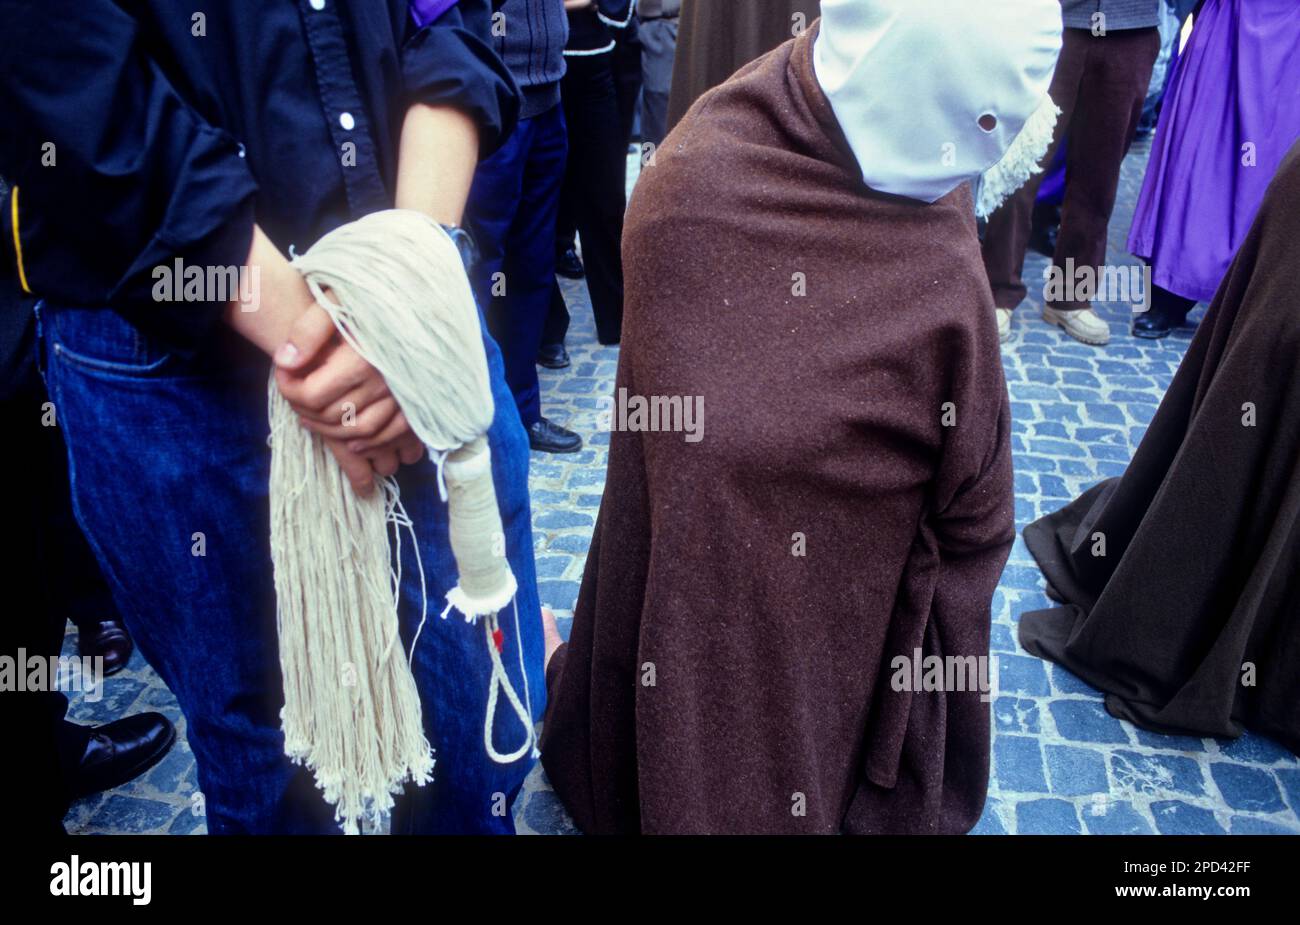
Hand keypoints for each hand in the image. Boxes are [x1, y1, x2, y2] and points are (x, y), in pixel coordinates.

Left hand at [274, 302, 423, 493]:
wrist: (417, 296)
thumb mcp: (335, 300)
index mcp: (362, 359)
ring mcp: (403, 396)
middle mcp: (385, 382)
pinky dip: (369, 443)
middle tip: (294, 392)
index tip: (281, 371)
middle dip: (304, 408)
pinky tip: (350, 440)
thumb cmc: (373, 295)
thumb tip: (285, 361)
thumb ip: (308, 330)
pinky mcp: (416, 403)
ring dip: (330, 432)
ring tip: (310, 416)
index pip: (312, 395)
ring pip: (359, 432)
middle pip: (332, 416)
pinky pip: (391, 435)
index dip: (288, 388)